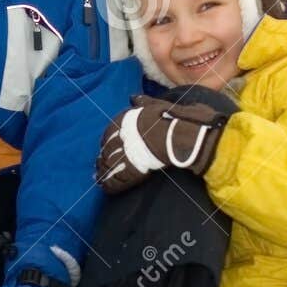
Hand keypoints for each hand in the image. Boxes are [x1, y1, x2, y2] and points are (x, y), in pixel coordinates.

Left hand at [97, 95, 227, 194]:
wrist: (188, 134)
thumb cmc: (179, 118)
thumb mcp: (160, 105)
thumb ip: (145, 103)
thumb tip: (133, 97)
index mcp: (129, 119)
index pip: (110, 132)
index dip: (107, 142)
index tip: (105, 149)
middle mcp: (124, 135)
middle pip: (108, 149)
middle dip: (103, 159)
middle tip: (98, 168)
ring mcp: (128, 152)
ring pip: (110, 164)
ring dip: (104, 172)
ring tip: (100, 178)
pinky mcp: (134, 169)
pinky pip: (118, 178)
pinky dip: (111, 184)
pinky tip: (106, 188)